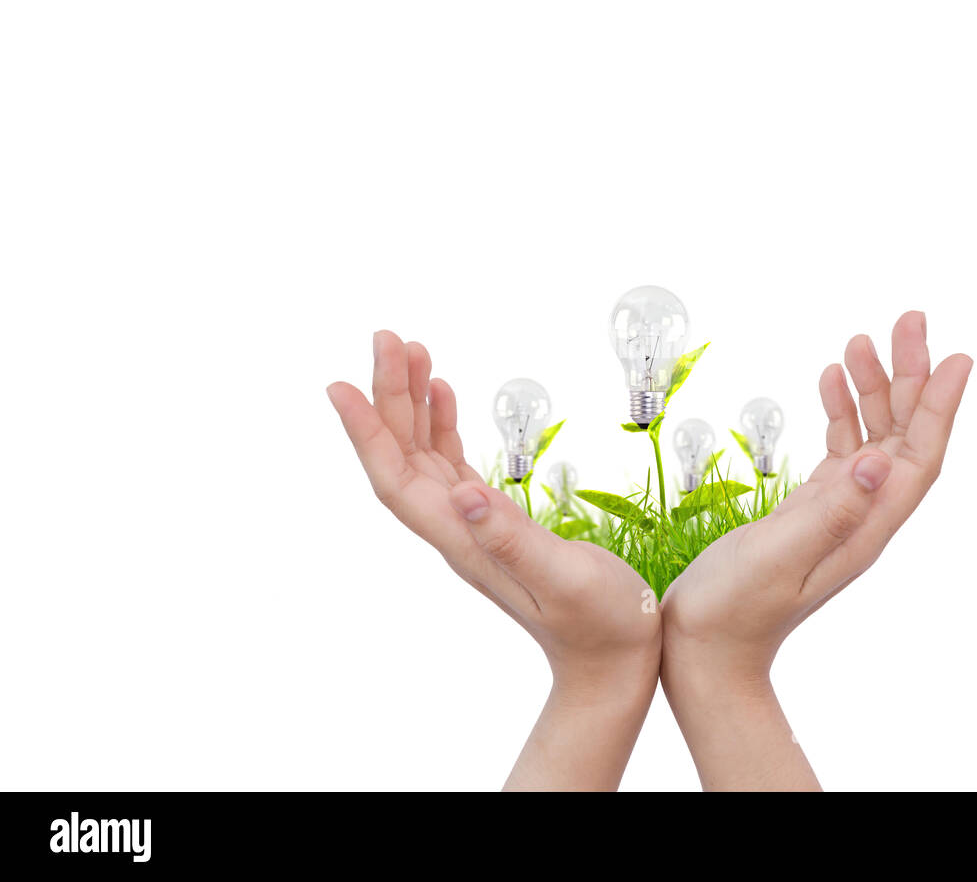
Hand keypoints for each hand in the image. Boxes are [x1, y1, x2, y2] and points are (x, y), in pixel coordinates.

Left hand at [327, 331, 659, 789]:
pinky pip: (453, 463)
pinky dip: (442, 424)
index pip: (396, 480)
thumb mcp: (565, 577)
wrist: (615, 660)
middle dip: (388, 395)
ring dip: (412, 403)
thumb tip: (463, 493)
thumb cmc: (601, 624)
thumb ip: (514, 537)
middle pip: (404, 456)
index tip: (339, 384)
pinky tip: (444, 393)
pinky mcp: (496, 522)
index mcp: (463, 541)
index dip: (366, 432)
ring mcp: (474, 525)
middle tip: (387, 337)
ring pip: (425, 454)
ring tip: (412, 350)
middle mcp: (458, 530)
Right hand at [659, 311, 971, 789]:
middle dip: (909, 378)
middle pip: (902, 438)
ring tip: (864, 340)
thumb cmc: (732, 613)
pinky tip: (829, 381)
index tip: (955, 356)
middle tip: (909, 320)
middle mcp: (860, 518)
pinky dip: (840, 412)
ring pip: (872, 439)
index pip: (918, 458)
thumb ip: (827, 511)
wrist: (704, 654)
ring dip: (874, 388)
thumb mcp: (777, 557)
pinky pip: (838, 451)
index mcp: (864, 528)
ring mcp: (836, 514)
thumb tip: (879, 461)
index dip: (939, 407)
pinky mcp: (807, 512)